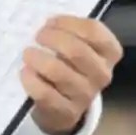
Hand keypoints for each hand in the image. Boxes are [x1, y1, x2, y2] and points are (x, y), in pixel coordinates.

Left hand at [21, 15, 122, 134]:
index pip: (94, 31)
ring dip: (38, 59)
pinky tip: (25, 72)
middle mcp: (102, 74)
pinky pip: (46, 93)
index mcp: (109, 52)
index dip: (68, 23)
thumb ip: (68, 32)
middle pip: (77, 51)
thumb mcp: (78, 45)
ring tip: (28, 53)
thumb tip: (46, 24)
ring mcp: (86, 95)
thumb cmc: (70, 65)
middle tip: (38, 36)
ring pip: (59, 72)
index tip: (50, 22)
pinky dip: (32, 80)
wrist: (65, 105)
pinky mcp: (66, 112)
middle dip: (52, 39)